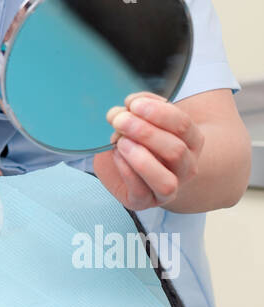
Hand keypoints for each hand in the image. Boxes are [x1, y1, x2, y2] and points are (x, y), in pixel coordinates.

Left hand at [93, 91, 203, 210]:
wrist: (128, 167)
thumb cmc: (138, 139)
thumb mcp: (139, 117)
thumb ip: (138, 108)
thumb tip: (129, 106)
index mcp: (191, 141)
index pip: (183, 126)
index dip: (159, 113)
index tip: (133, 104)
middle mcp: (186, 167)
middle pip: (176, 151)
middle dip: (146, 133)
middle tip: (120, 120)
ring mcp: (169, 189)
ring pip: (166, 182)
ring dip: (140, 159)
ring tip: (120, 142)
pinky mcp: (145, 201)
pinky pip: (141, 192)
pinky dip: (126, 171)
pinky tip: (116, 155)